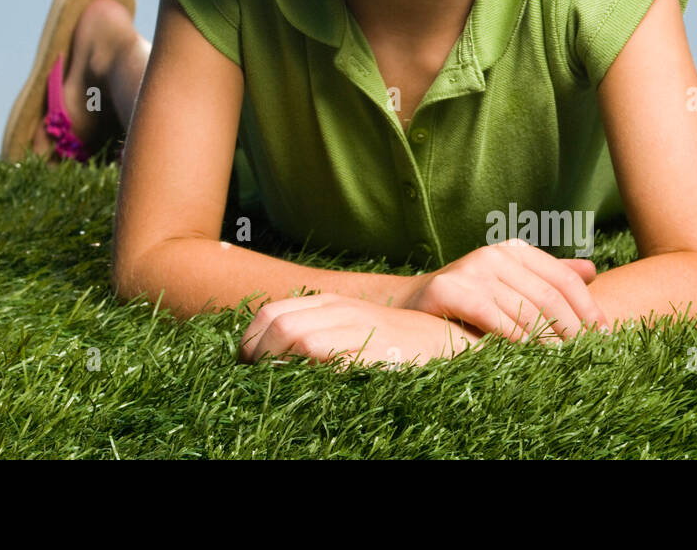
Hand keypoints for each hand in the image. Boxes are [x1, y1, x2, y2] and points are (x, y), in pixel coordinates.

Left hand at [237, 293, 484, 368]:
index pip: (271, 313)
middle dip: (257, 355)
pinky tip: (309, 394)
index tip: (248, 366)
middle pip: (277, 325)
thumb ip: (319, 329)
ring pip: (297, 339)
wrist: (448, 340)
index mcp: (329, 303)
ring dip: (279, 366)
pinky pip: (329, 362)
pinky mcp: (373, 353)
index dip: (251, 341)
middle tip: (256, 382)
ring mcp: (356, 330)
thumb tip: (274, 355)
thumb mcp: (353, 326)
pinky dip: (312, 376)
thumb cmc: (398, 341)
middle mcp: (339, 311)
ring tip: (277, 389)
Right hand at [402, 238, 609, 343]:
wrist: (411, 305)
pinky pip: (497, 320)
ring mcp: (471, 270)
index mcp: (512, 250)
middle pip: (550, 297)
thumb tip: (592, 269)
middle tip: (587, 357)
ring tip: (564, 363)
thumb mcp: (509, 282)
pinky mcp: (450, 289)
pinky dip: (518, 342)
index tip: (605, 338)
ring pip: (527, 312)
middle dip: (574, 331)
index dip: (589, 309)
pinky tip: (530, 358)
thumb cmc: (469, 299)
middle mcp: (493, 255)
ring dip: (550, 342)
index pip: (564, 279)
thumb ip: (548, 275)